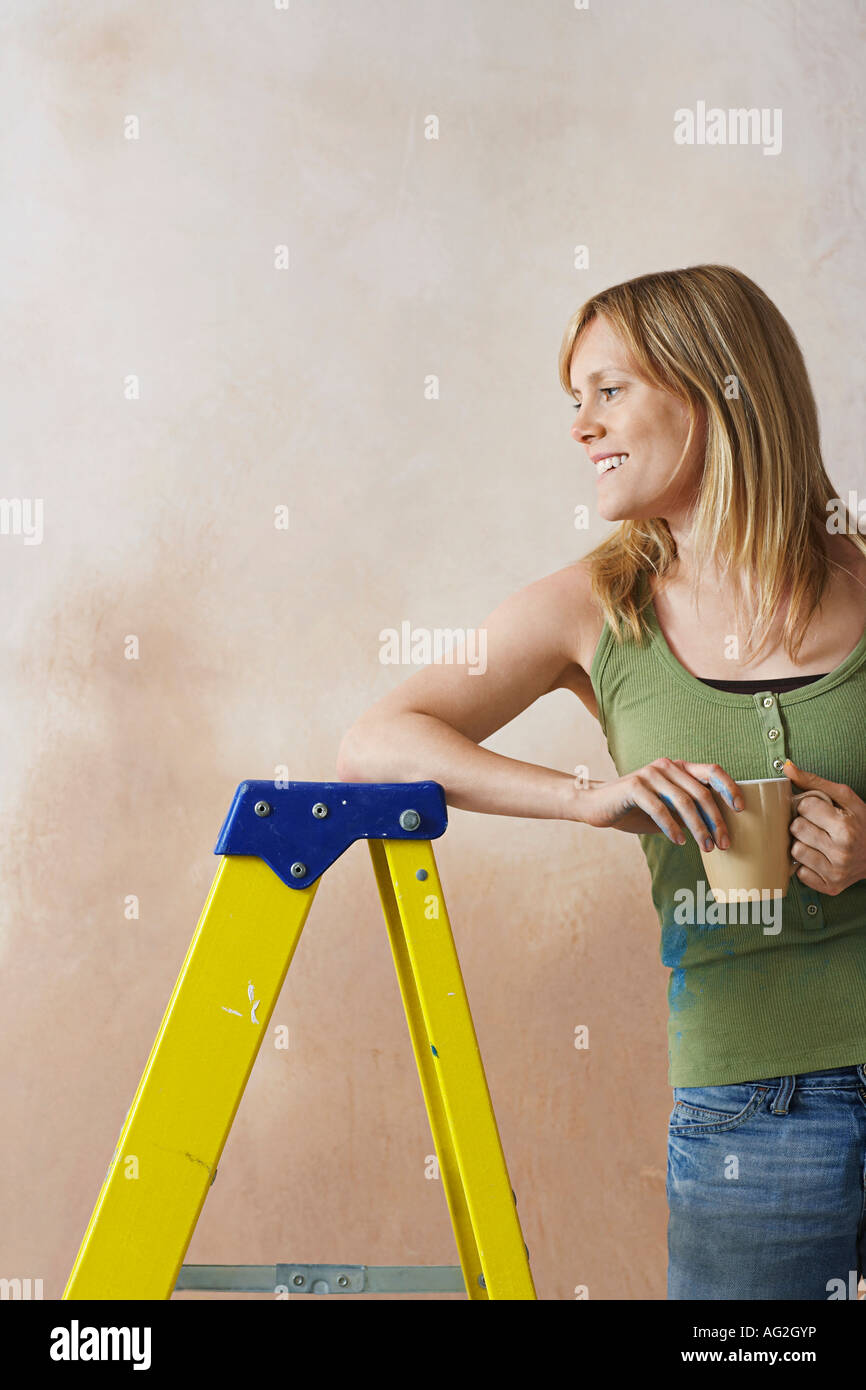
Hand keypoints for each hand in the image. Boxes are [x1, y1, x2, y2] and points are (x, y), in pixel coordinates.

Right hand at [573, 758, 743, 847]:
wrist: (596, 805)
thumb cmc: (635, 809)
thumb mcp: (667, 808)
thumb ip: (688, 811)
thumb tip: (719, 828)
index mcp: (678, 767)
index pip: (712, 771)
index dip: (729, 788)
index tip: (741, 809)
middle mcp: (666, 766)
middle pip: (701, 793)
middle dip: (716, 821)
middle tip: (724, 843)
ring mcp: (650, 774)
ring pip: (683, 802)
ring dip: (698, 828)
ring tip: (705, 847)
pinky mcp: (634, 786)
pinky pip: (659, 809)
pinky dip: (672, 827)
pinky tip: (678, 841)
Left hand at [783, 759, 865, 894]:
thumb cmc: (862, 823)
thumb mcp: (845, 798)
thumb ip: (815, 782)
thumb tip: (788, 767)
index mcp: (845, 828)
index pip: (804, 807)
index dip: (809, 806)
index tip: (820, 811)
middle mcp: (841, 852)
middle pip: (796, 829)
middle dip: (803, 824)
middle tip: (818, 826)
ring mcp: (835, 872)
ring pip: (795, 852)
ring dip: (802, 844)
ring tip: (817, 842)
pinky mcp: (830, 887)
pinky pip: (800, 873)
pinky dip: (806, 865)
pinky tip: (819, 858)